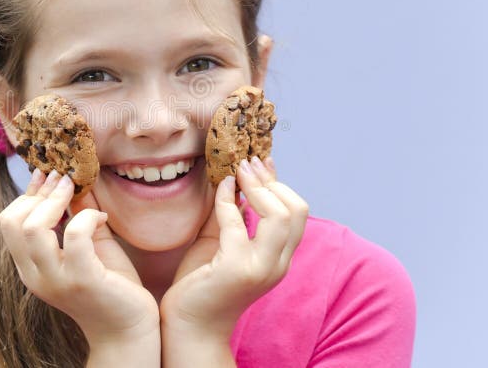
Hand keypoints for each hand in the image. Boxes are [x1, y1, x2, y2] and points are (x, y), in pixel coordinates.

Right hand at [0, 169, 158, 345]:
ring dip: (56, 201)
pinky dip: (87, 217)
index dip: (27, 193)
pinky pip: (75, 235)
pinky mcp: (82, 280)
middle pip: (14, 221)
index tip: (47, 174)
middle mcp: (36, 276)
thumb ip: (77, 218)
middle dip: (39, 192)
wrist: (129, 331)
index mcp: (30, 268)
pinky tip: (101, 218)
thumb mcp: (88, 247)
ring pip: (34, 228)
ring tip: (75, 191)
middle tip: (63, 178)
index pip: (9, 222)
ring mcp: (57, 280)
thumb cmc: (111, 287)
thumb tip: (73, 182)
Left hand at [159, 156, 308, 338]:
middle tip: (248, 162)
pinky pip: (236, 222)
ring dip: (258, 186)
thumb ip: (235, 214)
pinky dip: (227, 199)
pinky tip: (219, 188)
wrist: (190, 326)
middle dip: (272, 180)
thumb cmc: (203, 283)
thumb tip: (239, 178)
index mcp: (279, 257)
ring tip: (238, 170)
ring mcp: (260, 267)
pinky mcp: (236, 268)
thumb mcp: (223, 241)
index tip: (261, 161)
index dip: (280, 183)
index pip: (297, 213)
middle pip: (296, 210)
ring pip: (280, 215)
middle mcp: (277, 264)